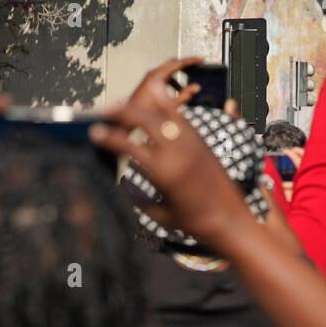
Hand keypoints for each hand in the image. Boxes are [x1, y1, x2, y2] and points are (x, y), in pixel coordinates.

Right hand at [92, 97, 251, 245]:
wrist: (231, 219)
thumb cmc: (195, 222)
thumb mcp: (159, 213)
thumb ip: (138, 197)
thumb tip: (122, 185)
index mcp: (164, 172)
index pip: (129, 145)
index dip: (108, 137)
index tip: (93, 133)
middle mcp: (178, 152)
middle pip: (145, 119)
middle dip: (123, 112)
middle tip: (105, 111)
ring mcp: (193, 144)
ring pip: (165, 113)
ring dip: (144, 106)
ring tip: (126, 104)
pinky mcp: (203, 142)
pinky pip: (182, 119)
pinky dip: (166, 109)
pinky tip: (155, 106)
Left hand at [128, 56, 204, 109]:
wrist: (131, 117)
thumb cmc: (147, 112)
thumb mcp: (171, 105)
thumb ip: (185, 95)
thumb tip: (196, 87)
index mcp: (158, 76)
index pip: (178, 63)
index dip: (191, 61)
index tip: (200, 59)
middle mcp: (153, 73)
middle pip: (173, 63)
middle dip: (186, 64)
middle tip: (197, 65)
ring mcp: (150, 77)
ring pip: (168, 69)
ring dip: (179, 74)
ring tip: (188, 81)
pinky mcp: (149, 81)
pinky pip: (164, 75)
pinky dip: (172, 79)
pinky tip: (177, 89)